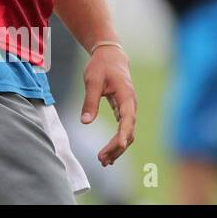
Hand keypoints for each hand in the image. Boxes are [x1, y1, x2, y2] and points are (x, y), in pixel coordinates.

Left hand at [80, 45, 135, 166]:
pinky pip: (123, 129)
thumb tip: (85, 122)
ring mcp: (129, 108)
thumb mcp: (92, 81)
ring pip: (127, 133)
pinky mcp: (123, 110)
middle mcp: (131, 105)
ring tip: (104, 162)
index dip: (124, 133)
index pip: (128, 118)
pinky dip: (117, 141)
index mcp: (126, 96)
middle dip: (117, 147)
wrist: (110, 56)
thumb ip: (89, 102)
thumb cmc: (101, 66)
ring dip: (118, 148)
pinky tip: (108, 154)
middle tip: (102, 159)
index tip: (120, 145)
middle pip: (129, 131)